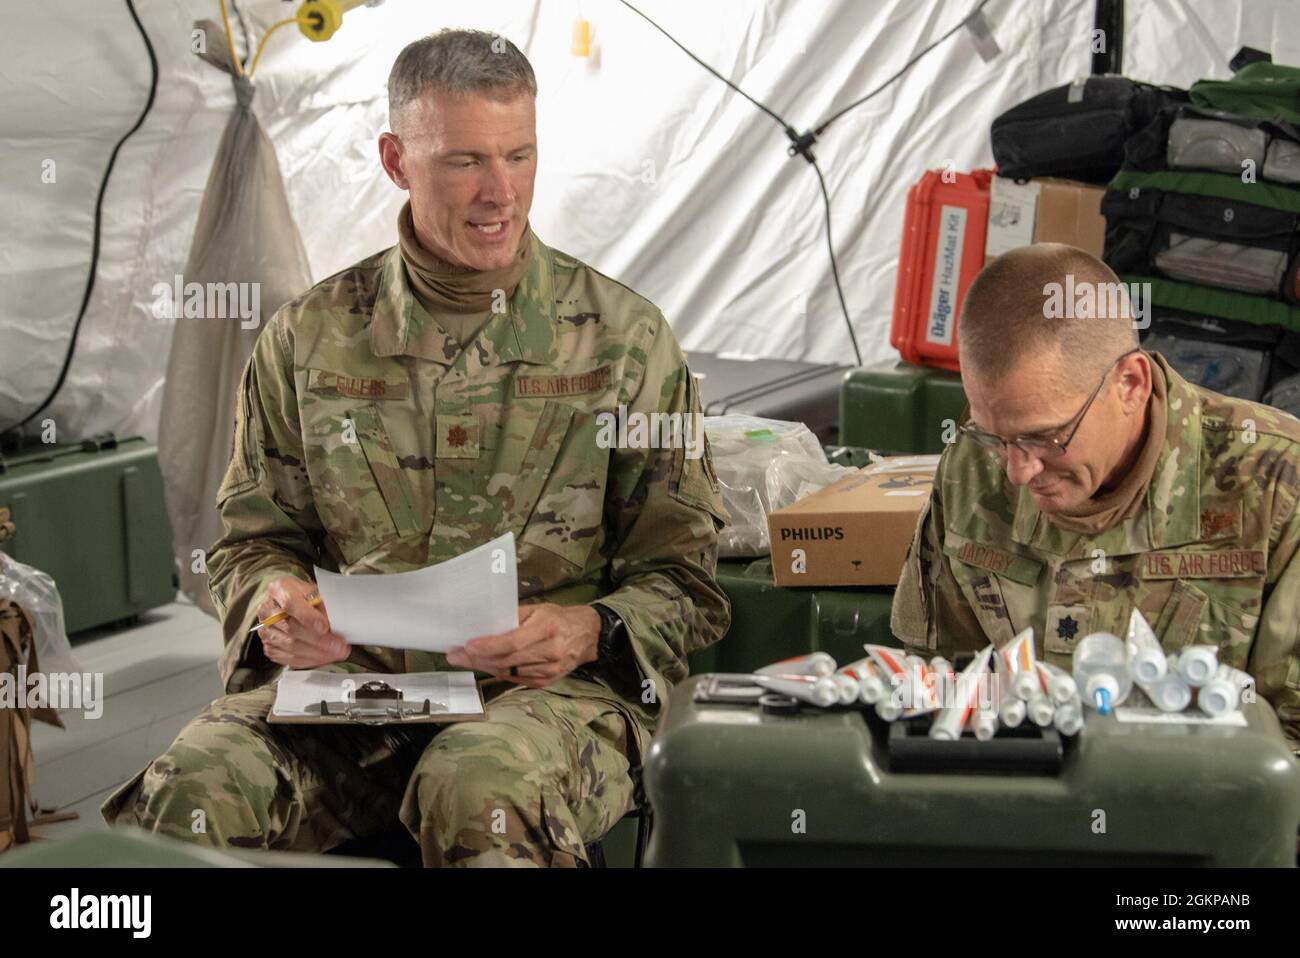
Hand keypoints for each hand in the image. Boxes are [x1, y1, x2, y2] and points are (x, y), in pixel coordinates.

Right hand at [255, 576, 349, 668]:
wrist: (287, 602)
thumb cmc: (303, 596)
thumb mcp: (315, 592)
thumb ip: (323, 604)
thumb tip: (335, 621)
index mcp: (279, 589)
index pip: (290, 603)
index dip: (308, 617)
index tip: (324, 627)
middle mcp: (268, 610)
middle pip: (292, 628)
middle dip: (319, 640)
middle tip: (338, 645)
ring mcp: (266, 630)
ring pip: (291, 646)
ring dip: (317, 653)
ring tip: (336, 653)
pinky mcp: (270, 647)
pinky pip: (290, 658)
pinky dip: (310, 660)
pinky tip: (323, 657)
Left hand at [445, 603, 599, 687]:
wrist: (588, 636)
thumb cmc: (558, 618)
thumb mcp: (538, 609)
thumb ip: (513, 618)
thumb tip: (484, 627)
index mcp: (548, 628)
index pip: (514, 641)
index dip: (489, 646)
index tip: (467, 646)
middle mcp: (551, 651)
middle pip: (507, 660)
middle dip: (478, 659)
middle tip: (456, 656)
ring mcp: (551, 670)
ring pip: (509, 672)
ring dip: (485, 667)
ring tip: (467, 660)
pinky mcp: (548, 681)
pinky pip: (517, 679)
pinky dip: (500, 672)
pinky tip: (488, 666)